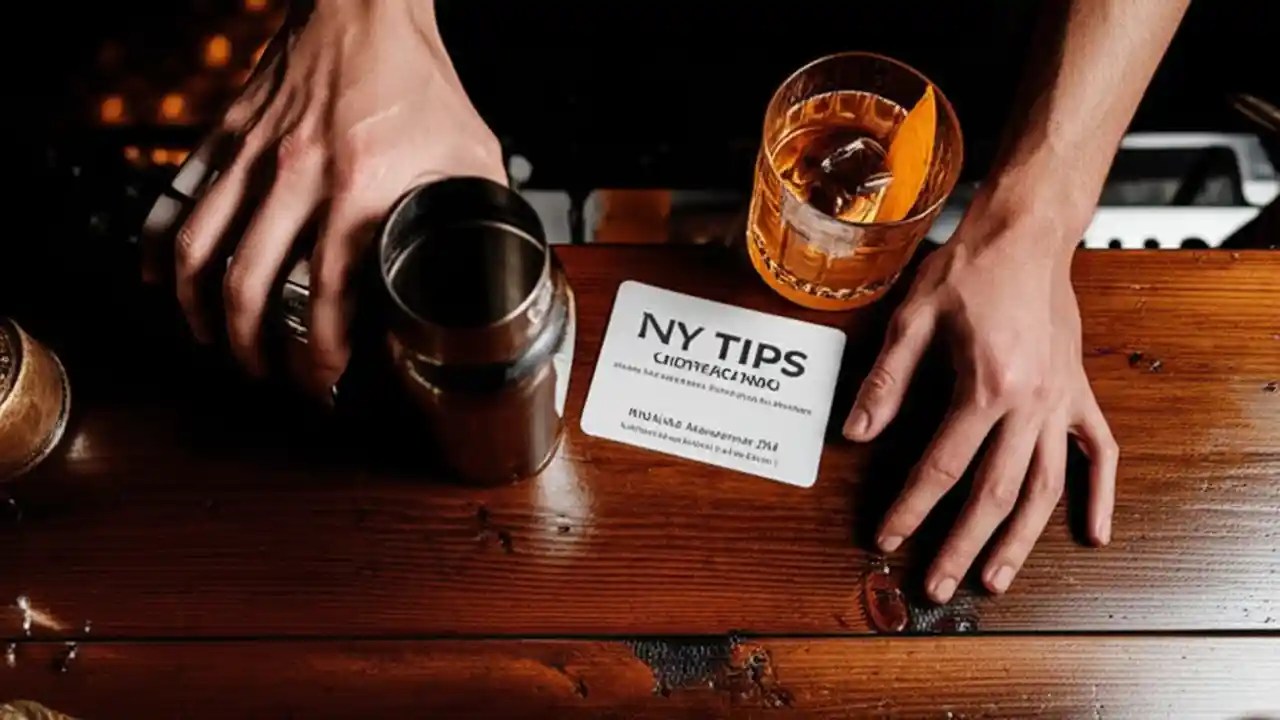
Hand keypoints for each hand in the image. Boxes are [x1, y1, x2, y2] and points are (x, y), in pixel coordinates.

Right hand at [142, 0, 505, 395]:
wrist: (366, 9)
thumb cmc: (419, 81)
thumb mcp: (470, 154)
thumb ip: (475, 218)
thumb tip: (489, 271)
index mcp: (362, 187)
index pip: (327, 296)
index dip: (321, 353)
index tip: (324, 380)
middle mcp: (298, 175)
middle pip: (248, 286)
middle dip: (251, 348)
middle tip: (267, 376)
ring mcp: (254, 155)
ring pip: (200, 251)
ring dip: (201, 311)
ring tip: (217, 344)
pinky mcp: (228, 136)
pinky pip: (181, 202)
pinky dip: (163, 249)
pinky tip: (165, 283)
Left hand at [843, 209, 1116, 603]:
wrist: (1027, 234)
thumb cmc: (969, 269)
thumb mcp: (913, 318)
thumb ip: (886, 381)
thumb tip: (855, 435)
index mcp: (987, 385)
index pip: (941, 466)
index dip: (910, 508)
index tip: (886, 539)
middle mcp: (1031, 403)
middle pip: (996, 493)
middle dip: (962, 544)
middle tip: (937, 585)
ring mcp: (1062, 401)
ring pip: (1047, 487)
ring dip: (1023, 540)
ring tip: (996, 579)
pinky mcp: (1079, 393)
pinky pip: (1100, 452)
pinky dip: (1099, 495)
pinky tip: (1093, 535)